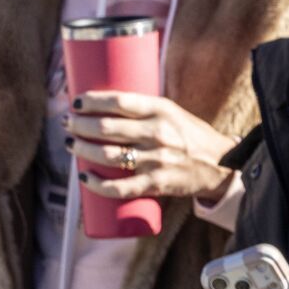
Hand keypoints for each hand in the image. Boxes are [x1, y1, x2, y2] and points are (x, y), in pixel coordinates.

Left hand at [65, 91, 236, 201]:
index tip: (76, 102)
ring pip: (107, 155)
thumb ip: (143, 110)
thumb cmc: (190, 134)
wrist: (220, 164)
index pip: (119, 101)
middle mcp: (158, 133)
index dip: (92, 101)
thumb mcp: (172, 113)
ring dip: (82, 149)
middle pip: (107, 127)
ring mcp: (156, 160)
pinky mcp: (156, 183)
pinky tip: (85, 178)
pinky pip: (120, 187)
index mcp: (162, 110)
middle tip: (68, 123)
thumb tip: (102, 105)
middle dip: (79, 124)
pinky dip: (97, 184)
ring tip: (71, 144)